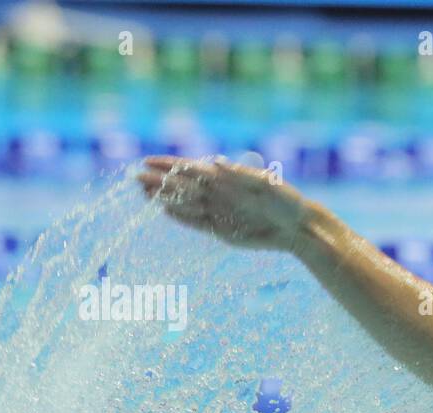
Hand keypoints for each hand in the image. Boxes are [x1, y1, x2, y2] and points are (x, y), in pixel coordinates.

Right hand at [137, 156, 311, 251]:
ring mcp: (220, 211)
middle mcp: (219, 193)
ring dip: (164, 199)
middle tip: (134, 178)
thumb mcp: (267, 185)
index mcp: (226, 178)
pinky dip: (182, 218)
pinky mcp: (223, 230)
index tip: (147, 161)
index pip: (190, 169)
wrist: (298, 227)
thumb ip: (240, 175)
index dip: (168, 165)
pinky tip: (164, 211)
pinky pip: (197, 223)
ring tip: (143, 193)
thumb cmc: (286, 200)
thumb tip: (215, 163)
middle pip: (182, 186)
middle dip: (159, 181)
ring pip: (185, 204)